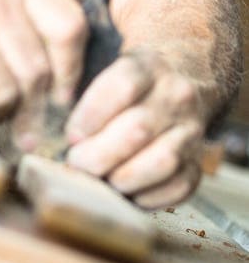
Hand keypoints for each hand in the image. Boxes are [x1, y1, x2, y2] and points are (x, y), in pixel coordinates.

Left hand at [64, 49, 205, 207]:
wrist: (181, 80)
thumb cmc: (128, 84)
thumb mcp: (109, 70)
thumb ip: (86, 97)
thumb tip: (62, 139)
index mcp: (149, 66)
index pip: (122, 87)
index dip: (90, 116)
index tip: (71, 135)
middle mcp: (176, 96)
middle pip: (138, 130)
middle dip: (99, 155)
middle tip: (77, 164)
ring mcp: (192, 129)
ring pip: (162, 161)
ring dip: (124, 179)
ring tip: (102, 180)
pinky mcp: (199, 160)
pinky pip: (180, 186)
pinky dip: (150, 197)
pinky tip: (127, 193)